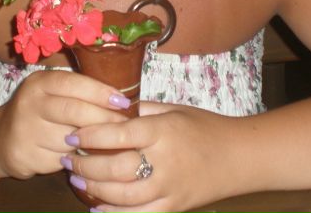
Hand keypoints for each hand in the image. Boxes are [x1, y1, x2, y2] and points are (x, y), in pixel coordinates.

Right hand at [0, 70, 130, 178]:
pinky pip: (61, 158)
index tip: (123, 101)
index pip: (73, 83)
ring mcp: (25, 131)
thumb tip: (118, 94)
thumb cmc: (38, 109)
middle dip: (104, 118)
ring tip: (104, 139)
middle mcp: (30, 104)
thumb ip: (77, 89)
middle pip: (74, 111)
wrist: (0, 138)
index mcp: (39, 82)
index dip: (101, 92)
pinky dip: (75, 157)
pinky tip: (80, 153)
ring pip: (70, 138)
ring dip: (90, 141)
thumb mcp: (51, 91)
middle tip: (124, 124)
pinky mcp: (26, 156)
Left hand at [63, 101, 237, 212]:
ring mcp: (170, 188)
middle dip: (86, 165)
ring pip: (123, 197)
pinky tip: (96, 208)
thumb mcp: (175, 109)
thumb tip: (110, 108)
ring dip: (95, 190)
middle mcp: (165, 161)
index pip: (119, 134)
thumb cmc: (207, 127)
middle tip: (69, 160)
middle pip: (116, 168)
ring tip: (77, 180)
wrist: (241, 157)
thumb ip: (142, 110)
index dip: (91, 135)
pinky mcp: (174, 207)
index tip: (72, 134)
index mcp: (164, 131)